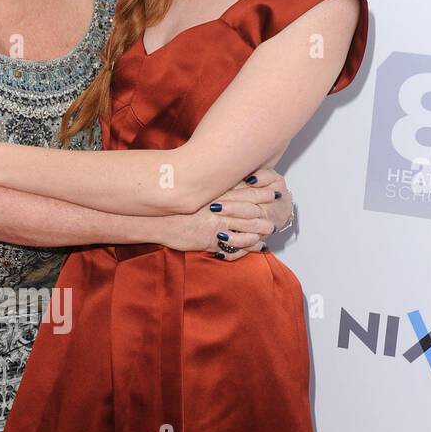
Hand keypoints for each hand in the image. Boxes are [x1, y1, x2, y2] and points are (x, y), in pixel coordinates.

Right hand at [159, 169, 292, 259]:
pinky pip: (232, 247)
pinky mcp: (208, 240)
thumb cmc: (173, 205)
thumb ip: (212, 187)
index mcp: (216, 194)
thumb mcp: (195, 191)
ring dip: (258, 233)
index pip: (246, 191)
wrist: (154, 220)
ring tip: (268, 233)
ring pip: (245, 231)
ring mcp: (214, 226)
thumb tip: (227, 182)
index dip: (262, 192)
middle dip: (265, 215)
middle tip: (276, 215)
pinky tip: (255, 249)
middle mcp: (218, 209)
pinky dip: (246, 249)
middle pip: (250, 211)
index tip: (273, 192)